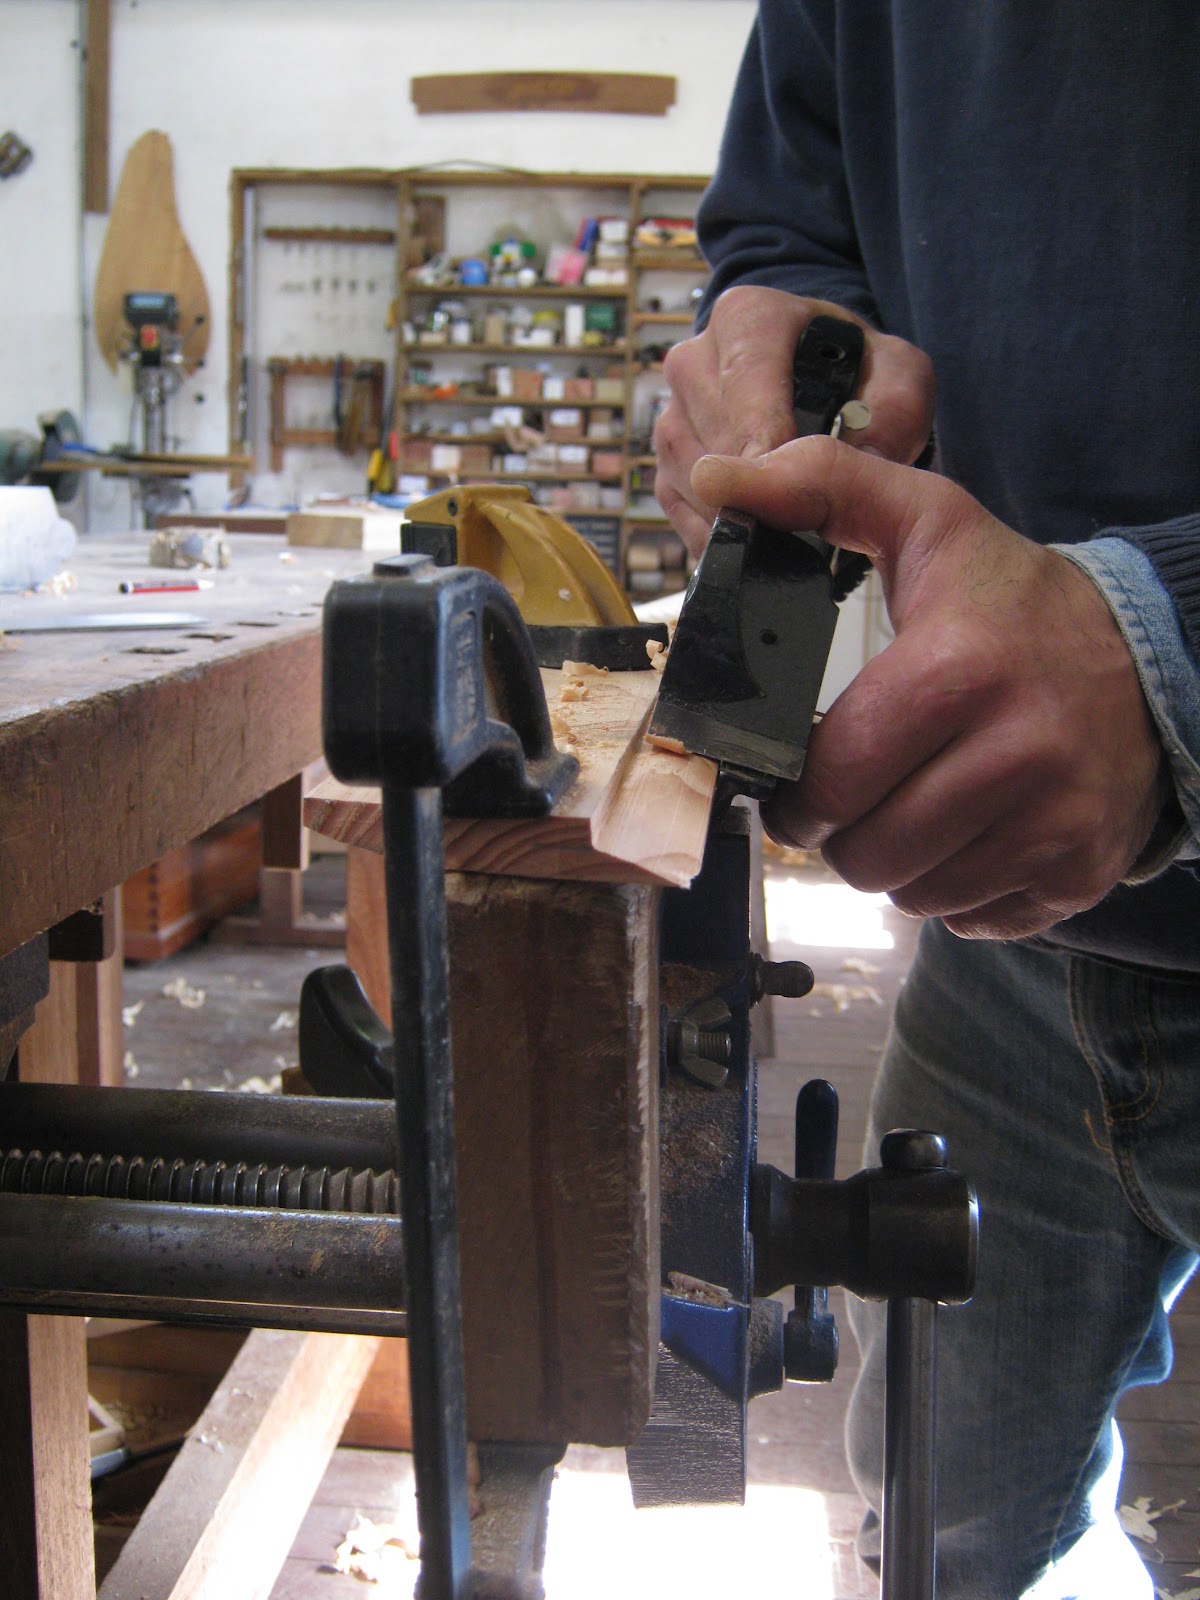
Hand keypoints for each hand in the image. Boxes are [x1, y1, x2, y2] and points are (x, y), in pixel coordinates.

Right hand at [654, 285, 934, 555]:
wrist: (822, 386)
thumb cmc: (859, 375)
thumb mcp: (899, 378)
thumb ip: (892, 415)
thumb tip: (862, 464)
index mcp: (748, 319)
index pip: (744, 381)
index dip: (763, 439)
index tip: (783, 486)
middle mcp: (695, 360)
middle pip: (713, 437)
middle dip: (758, 484)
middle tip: (803, 520)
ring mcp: (673, 413)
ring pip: (689, 477)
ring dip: (738, 510)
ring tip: (788, 527)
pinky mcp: (667, 463)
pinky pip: (680, 509)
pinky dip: (718, 531)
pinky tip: (761, 536)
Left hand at [691, 438, 1171, 940]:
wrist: (1153, 660)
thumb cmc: (1015, 602)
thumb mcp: (928, 523)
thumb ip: (822, 487)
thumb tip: (717, 476)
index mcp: (961, 670)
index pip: (835, 777)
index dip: (797, 791)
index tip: (797, 779)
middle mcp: (1019, 754)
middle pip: (866, 852)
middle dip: (838, 833)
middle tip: (852, 798)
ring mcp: (1057, 823)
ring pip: (913, 896)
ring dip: (892, 864)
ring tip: (911, 809)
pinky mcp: (1080, 872)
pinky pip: (971, 920)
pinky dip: (952, 891)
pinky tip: (967, 834)